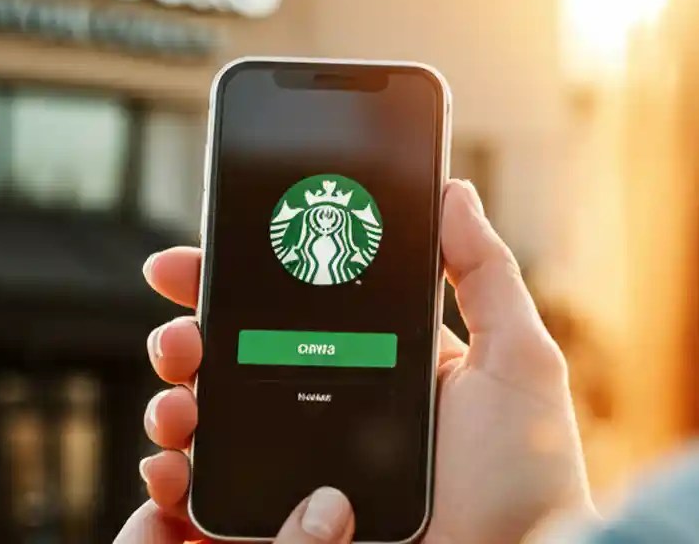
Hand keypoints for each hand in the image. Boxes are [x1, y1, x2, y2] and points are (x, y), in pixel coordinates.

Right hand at [120, 179, 592, 542]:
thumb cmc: (527, 480)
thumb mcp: (516, 362)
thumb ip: (485, 274)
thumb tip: (451, 189)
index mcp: (373, 367)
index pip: (286, 312)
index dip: (228, 286)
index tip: (182, 265)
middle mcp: (329, 415)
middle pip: (232, 367)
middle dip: (185, 344)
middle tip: (176, 341)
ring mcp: (303, 477)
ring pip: (209, 431)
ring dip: (172, 409)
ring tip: (173, 408)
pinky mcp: (290, 530)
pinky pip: (212, 507)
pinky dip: (174, 487)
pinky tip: (171, 471)